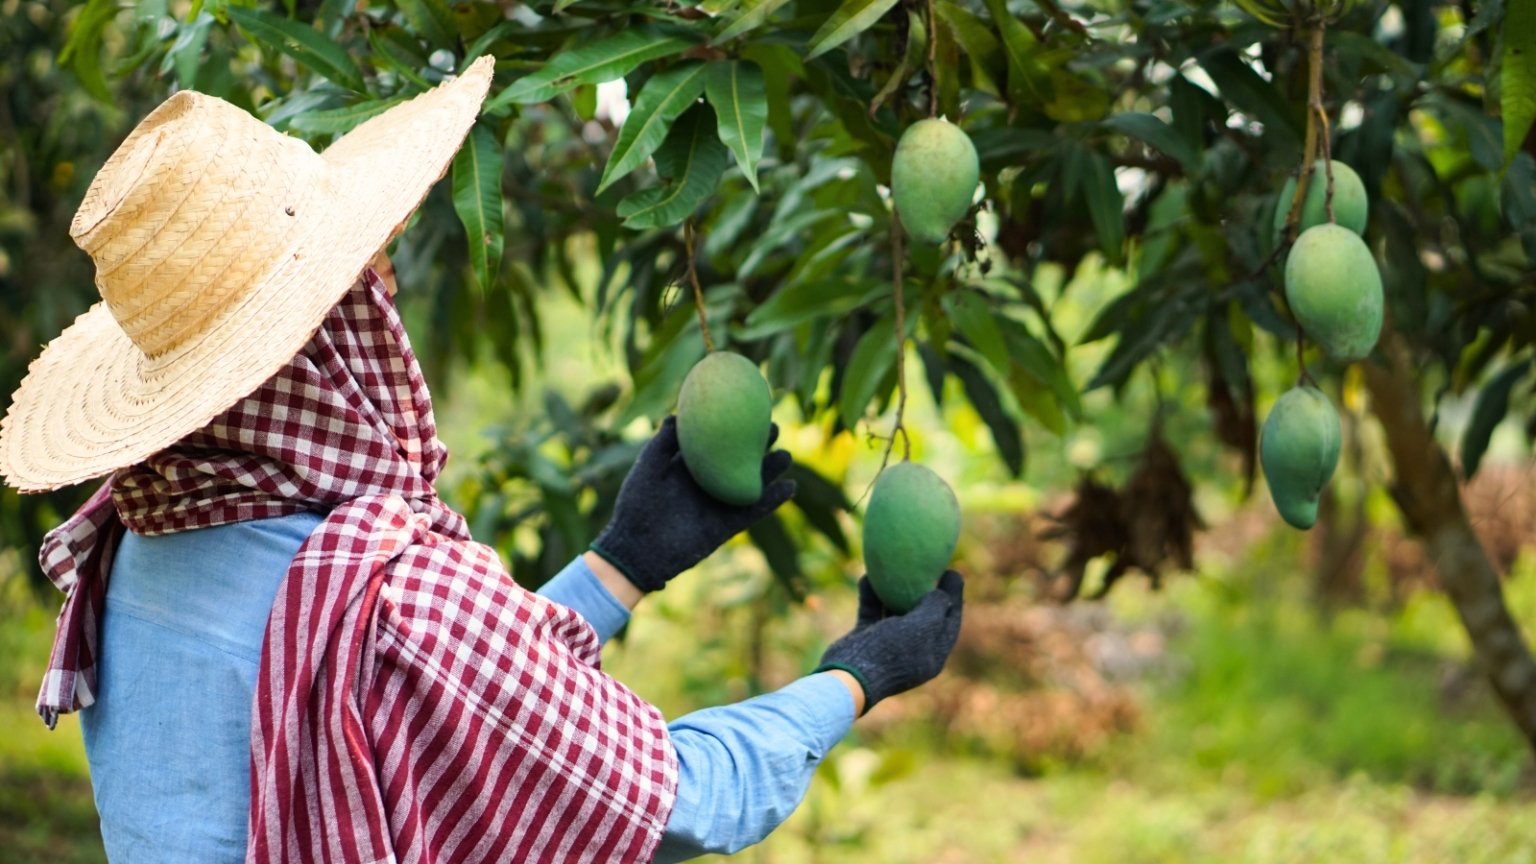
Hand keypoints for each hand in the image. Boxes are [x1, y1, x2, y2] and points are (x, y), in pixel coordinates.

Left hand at [590, 416, 795, 591]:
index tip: (748, 409)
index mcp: (689, 467)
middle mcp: (707, 484)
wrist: (637, 548)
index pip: (716, 442)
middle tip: (774, 428)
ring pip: (751, 484)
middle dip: (757, 445)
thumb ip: (662, 443)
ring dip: (770, 471)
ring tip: (786, 456)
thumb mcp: (648, 467)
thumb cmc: (636, 504)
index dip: (733, 427)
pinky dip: (772, 501)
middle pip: (739, 460)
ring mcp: (718, 505)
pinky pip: (753, 511)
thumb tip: (676, 415)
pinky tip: (789, 488)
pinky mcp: (726, 526)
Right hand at [815, 571, 963, 713]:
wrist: (849, 677)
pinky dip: (871, 595)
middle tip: (927, 564)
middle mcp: (914, 650)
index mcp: (933, 654)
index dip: (954, 595)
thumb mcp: (922, 628)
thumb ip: (936, 607)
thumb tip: (942, 592)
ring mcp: (889, 645)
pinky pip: (872, 612)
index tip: (952, 571)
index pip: (950, 621)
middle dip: (925, 589)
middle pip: (924, 614)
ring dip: (894, 589)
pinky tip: (867, 576)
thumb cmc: (891, 652)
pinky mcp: (866, 638)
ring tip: (896, 566)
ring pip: (896, 611)